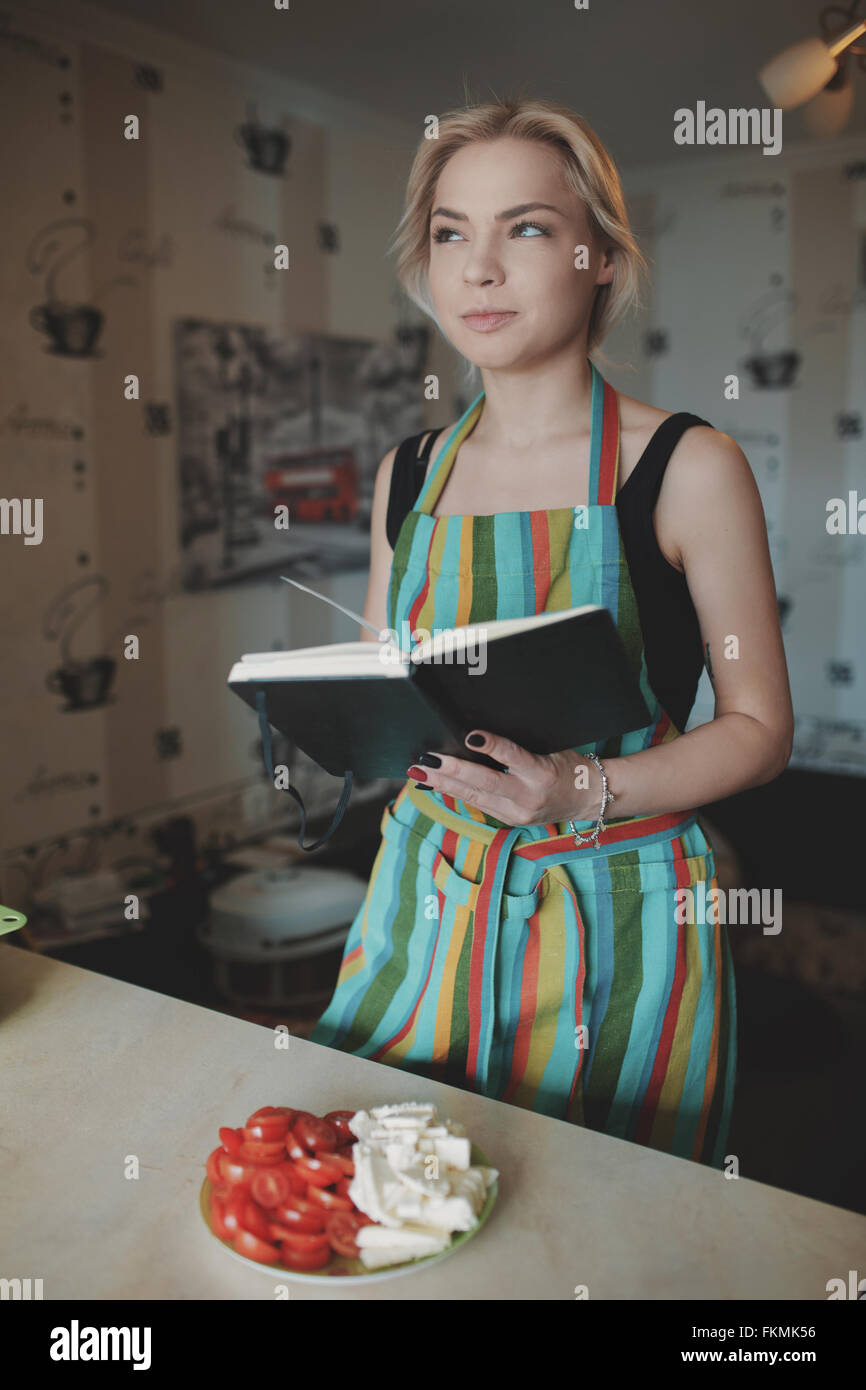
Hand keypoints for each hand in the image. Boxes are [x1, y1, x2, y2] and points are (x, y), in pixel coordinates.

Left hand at [407, 730, 603, 826]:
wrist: (588, 799)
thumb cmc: (569, 767)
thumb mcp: (550, 750)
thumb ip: (518, 749)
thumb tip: (477, 738)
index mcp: (541, 774)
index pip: (512, 756)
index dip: (491, 745)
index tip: (469, 735)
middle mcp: (528, 797)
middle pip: (483, 783)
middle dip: (450, 772)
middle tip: (425, 762)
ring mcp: (517, 813)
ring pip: (474, 797)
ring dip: (443, 785)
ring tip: (419, 774)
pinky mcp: (511, 820)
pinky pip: (478, 804)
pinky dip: (456, 792)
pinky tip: (436, 785)